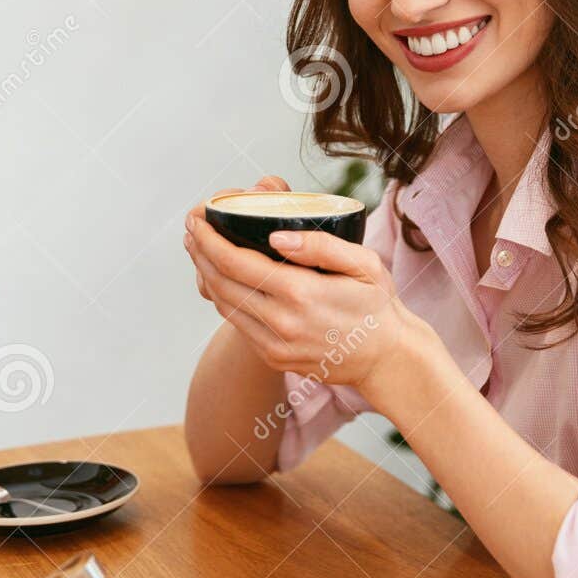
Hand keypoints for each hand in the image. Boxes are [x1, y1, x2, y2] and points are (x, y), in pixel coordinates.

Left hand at [183, 191, 424, 392]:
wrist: (386, 359)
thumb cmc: (377, 305)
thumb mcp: (364, 265)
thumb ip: (321, 246)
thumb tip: (276, 237)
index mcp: (300, 294)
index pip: (236, 262)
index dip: (209, 240)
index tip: (197, 219)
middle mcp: (281, 323)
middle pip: (221, 283)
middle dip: (200, 253)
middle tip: (192, 229)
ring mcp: (275, 345)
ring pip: (225, 306)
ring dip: (206, 275)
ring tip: (199, 250)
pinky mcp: (275, 358)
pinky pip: (238, 324)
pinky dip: (224, 299)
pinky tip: (222, 280)